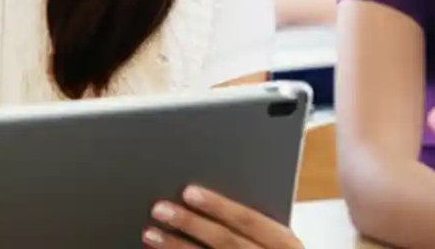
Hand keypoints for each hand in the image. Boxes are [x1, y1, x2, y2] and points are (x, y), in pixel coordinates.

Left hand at [145, 186, 302, 247]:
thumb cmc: (264, 246)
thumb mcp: (270, 236)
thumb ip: (244, 218)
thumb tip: (194, 190)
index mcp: (284, 242)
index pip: (249, 220)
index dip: (218, 205)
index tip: (188, 191)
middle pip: (226, 241)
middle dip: (190, 224)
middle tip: (159, 208)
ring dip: (176, 247)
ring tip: (150, 233)